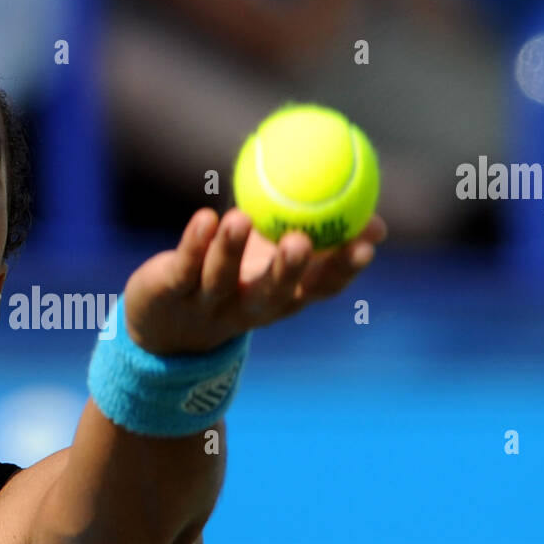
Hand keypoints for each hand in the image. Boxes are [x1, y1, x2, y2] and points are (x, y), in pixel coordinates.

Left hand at [122, 208, 387, 354]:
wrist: (164, 325)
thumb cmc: (235, 280)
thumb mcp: (275, 261)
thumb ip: (320, 242)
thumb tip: (379, 223)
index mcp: (281, 299)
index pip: (318, 290)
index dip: (342, 270)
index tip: (366, 243)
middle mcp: (248, 307)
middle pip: (272, 293)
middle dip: (289, 270)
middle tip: (302, 241)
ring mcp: (208, 302)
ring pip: (220, 278)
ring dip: (231, 250)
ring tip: (241, 218)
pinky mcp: (170, 292)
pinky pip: (184, 266)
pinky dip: (194, 243)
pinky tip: (205, 218)